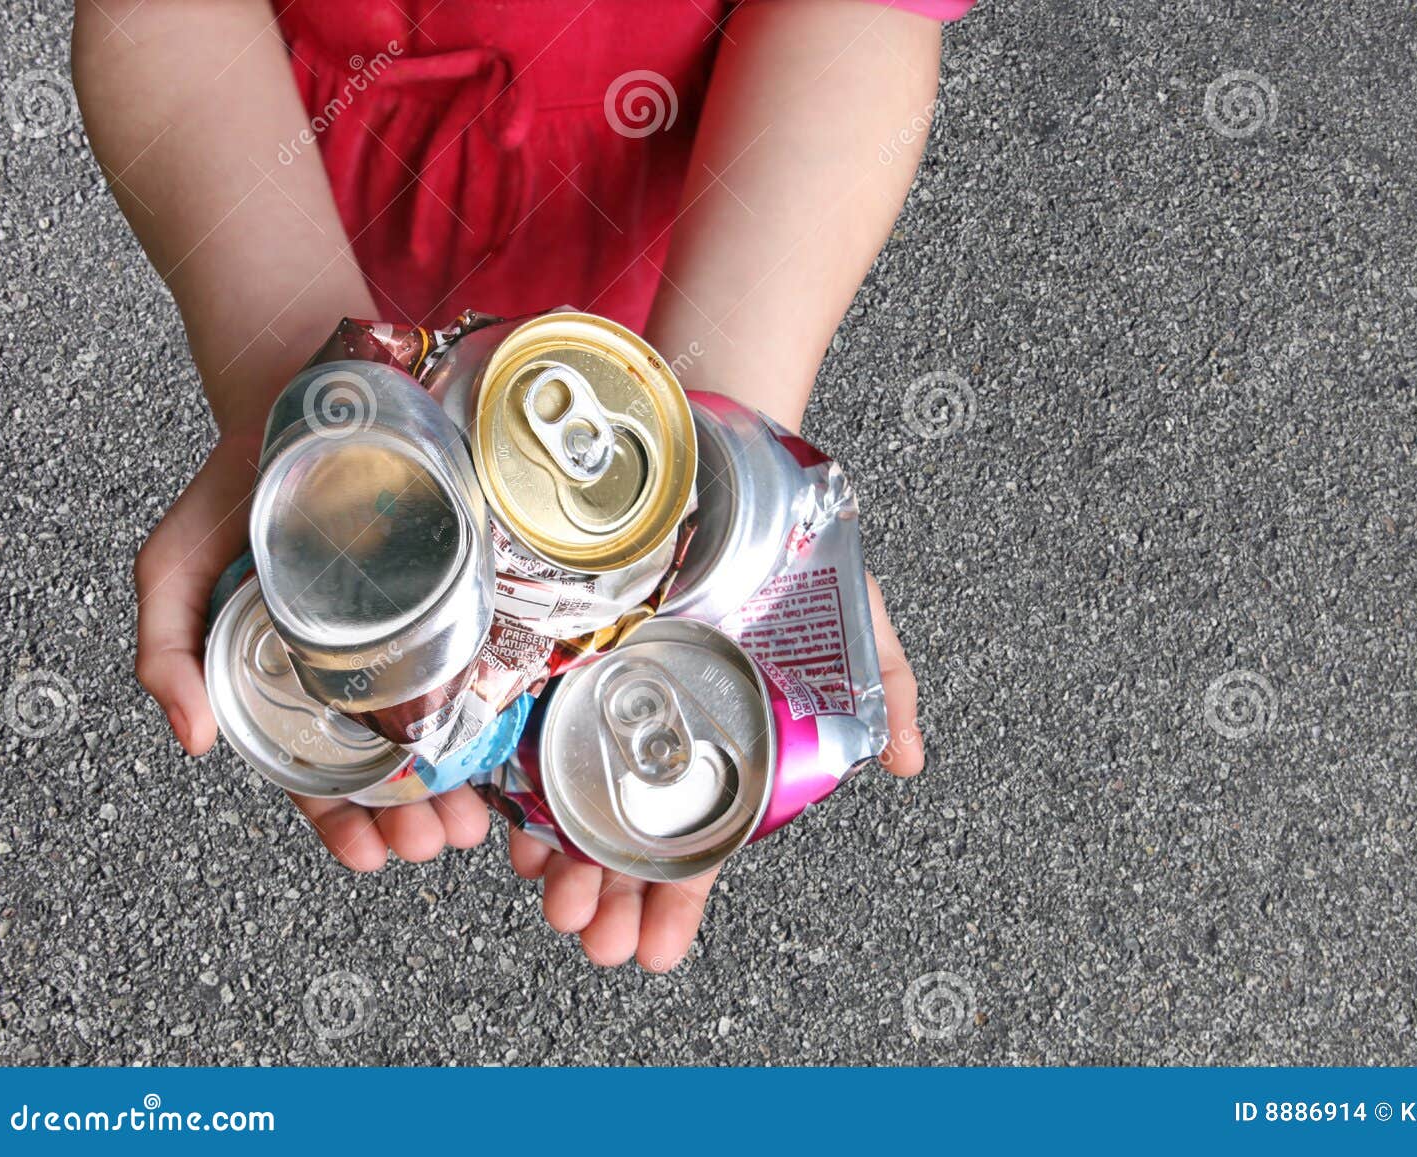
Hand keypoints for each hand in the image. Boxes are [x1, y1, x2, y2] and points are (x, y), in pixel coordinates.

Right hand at [133, 434, 489, 868]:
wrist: (304, 398)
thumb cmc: (238, 489)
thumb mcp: (176, 566)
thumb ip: (166, 648)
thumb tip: (191, 741)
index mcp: (294, 677)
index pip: (317, 771)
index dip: (340, 822)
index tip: (368, 854)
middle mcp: (360, 666)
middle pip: (391, 764)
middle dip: (411, 815)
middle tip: (434, 839)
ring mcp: (418, 632)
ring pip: (444, 728)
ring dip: (460, 785)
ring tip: (473, 818)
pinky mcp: (465, 594)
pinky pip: (487, 663)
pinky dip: (499, 714)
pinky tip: (511, 749)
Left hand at [508, 572, 921, 968]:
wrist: (728, 463)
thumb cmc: (790, 543)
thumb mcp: (854, 619)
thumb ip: (884, 688)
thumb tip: (912, 760)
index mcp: (717, 745)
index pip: (693, 840)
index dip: (675, 902)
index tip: (656, 953)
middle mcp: (654, 731)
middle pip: (619, 837)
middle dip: (606, 899)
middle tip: (593, 938)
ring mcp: (597, 697)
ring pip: (564, 799)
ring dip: (555, 862)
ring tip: (553, 900)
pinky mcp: (550, 655)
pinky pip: (520, 732)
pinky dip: (508, 786)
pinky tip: (505, 830)